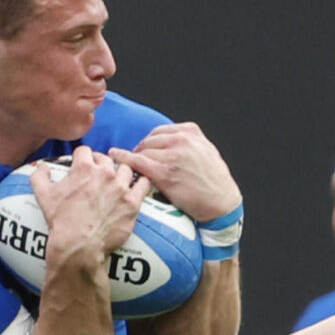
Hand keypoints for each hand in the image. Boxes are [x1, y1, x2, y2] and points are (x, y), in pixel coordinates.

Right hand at [29, 146, 146, 274]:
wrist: (78, 245)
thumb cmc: (60, 220)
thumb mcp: (43, 195)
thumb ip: (39, 175)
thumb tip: (41, 167)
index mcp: (84, 168)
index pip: (85, 150)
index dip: (82, 156)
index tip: (81, 163)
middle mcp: (105, 173)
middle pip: (106, 158)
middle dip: (101, 163)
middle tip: (98, 173)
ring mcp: (121, 188)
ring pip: (126, 168)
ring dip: (121, 171)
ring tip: (118, 179)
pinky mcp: (133, 204)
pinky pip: (144, 184)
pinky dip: (141, 182)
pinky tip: (138, 184)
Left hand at [109, 123, 240, 224]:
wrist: (222, 202)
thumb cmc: (215, 181)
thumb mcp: (206, 151)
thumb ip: (188, 142)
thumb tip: (168, 141)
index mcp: (190, 132)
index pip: (159, 132)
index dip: (148, 143)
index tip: (143, 151)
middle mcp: (181, 140)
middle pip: (148, 141)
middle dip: (141, 152)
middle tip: (135, 164)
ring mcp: (173, 156)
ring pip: (143, 151)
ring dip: (135, 160)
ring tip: (126, 168)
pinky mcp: (165, 173)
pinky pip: (138, 161)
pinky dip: (123, 158)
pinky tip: (113, 155)